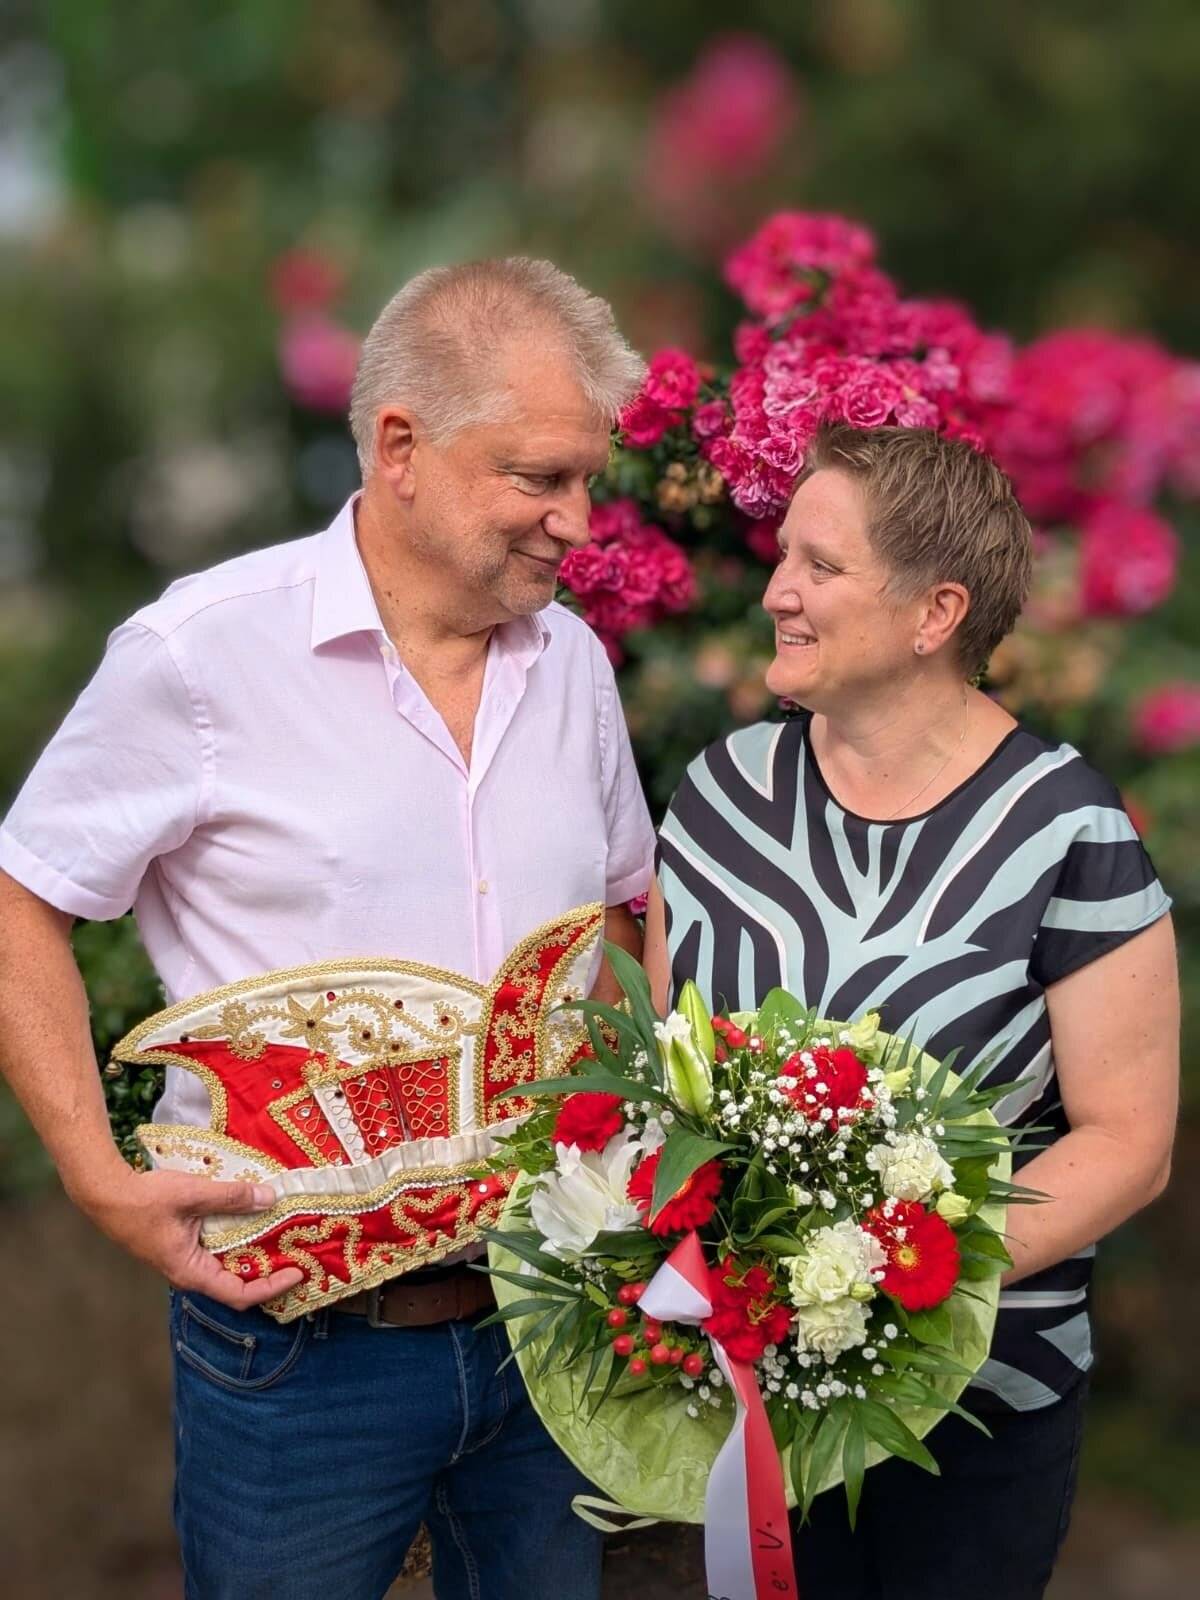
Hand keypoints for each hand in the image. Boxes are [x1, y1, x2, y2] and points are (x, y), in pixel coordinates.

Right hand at [81, 1166, 304, 1308]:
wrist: (106, 1194)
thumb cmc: (146, 1200)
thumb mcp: (195, 1194)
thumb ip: (233, 1197)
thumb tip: (271, 1197)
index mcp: (192, 1272)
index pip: (239, 1295)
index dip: (272, 1287)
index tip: (297, 1273)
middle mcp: (191, 1273)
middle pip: (238, 1283)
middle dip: (269, 1270)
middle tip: (298, 1252)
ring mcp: (186, 1260)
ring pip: (228, 1264)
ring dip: (255, 1253)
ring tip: (283, 1236)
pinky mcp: (184, 1245)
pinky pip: (218, 1249)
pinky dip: (239, 1239)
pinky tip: (255, 1219)